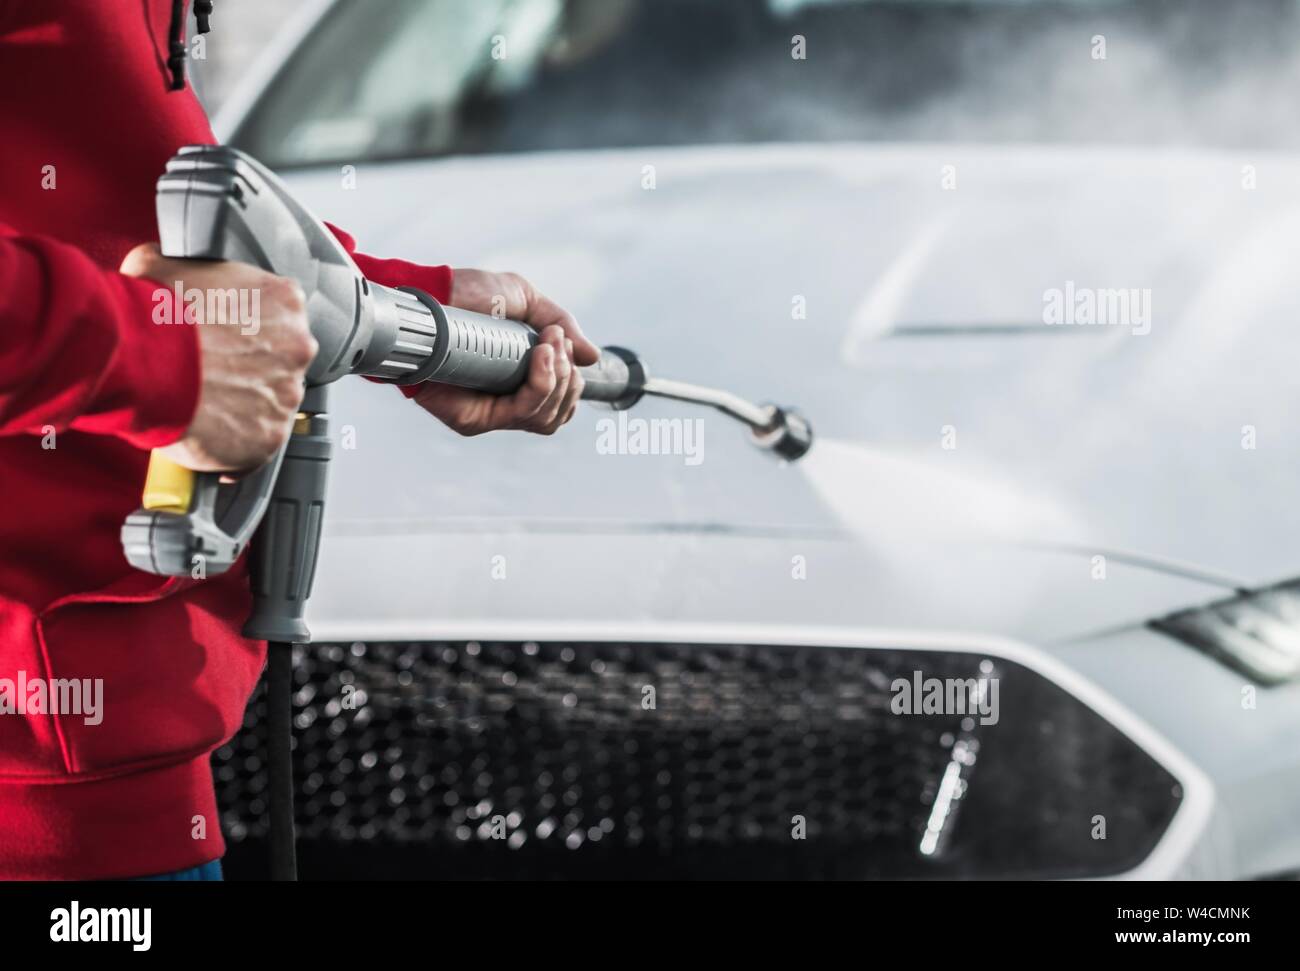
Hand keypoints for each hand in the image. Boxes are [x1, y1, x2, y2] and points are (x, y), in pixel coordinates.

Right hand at [120, 243, 317, 470]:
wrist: (135, 360)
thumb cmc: (149, 314)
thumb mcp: (164, 263)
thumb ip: (188, 268)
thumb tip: (172, 267)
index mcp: (283, 300)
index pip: (279, 318)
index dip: (248, 330)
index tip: (227, 339)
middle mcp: (297, 347)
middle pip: (282, 363)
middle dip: (251, 369)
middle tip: (214, 372)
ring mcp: (287, 395)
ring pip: (271, 405)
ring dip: (245, 407)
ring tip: (205, 404)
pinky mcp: (270, 437)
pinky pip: (257, 446)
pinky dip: (235, 446)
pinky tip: (207, 434)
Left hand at [411, 269, 598, 435]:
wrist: (435, 293)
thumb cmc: (471, 295)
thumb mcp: (527, 301)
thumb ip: (562, 325)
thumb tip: (592, 358)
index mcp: (519, 381)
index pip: (559, 405)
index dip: (571, 381)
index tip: (561, 341)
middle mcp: (505, 402)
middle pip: (557, 415)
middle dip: (568, 379)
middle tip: (555, 341)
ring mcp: (489, 413)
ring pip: (544, 418)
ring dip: (558, 379)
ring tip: (548, 345)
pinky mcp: (471, 419)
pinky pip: (521, 414)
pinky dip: (541, 385)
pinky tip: (541, 357)